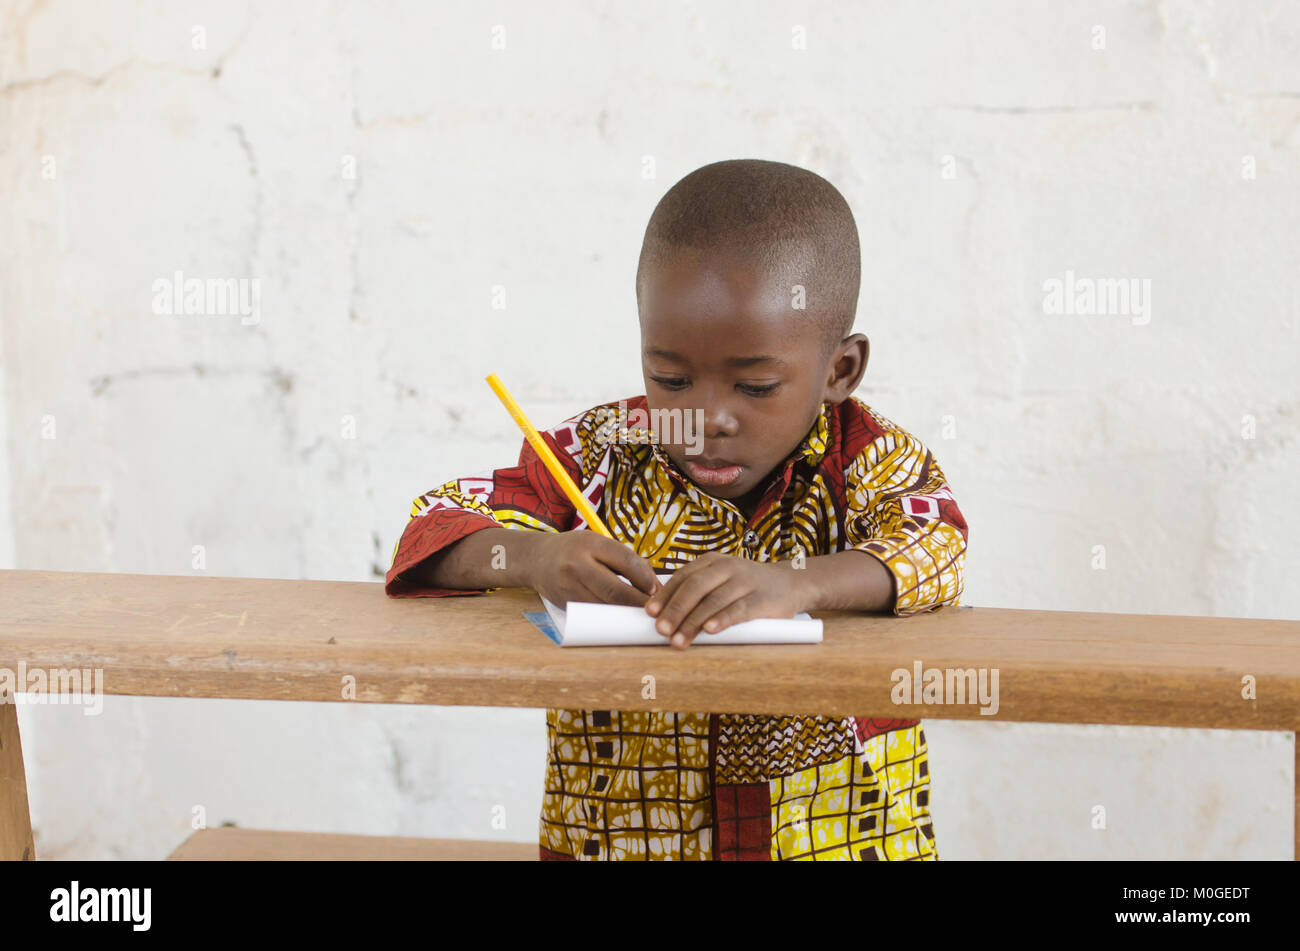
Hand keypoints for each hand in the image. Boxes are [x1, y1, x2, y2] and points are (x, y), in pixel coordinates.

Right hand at [530, 531, 660, 607]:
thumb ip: (624, 559)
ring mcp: (569, 587)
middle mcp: (578, 564)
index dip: (646, 578)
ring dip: (626, 613)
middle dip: (639, 602)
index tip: (655, 588)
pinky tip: (620, 616)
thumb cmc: (575, 550)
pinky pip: (594, 614)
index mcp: (591, 543)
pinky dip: (610, 617)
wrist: (536, 559)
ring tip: (639, 613)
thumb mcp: (597, 543)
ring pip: (605, 607)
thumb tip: (655, 586)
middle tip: (654, 609)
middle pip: (616, 590)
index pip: (627, 562)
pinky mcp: (565, 604)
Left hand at [643, 554, 807, 649]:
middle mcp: (727, 568)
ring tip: (678, 640)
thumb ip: (697, 590)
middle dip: (675, 609)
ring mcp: (745, 582)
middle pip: (695, 587)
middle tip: (660, 629)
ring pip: (714, 601)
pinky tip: (709, 631)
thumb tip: (662, 613)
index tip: (649, 613)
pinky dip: (722, 619)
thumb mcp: (721, 579)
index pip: (683, 576)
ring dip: (693, 622)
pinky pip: (739, 610)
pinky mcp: (762, 599)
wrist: (790, 583)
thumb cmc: (746, 586)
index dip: (665, 595)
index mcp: (713, 562)